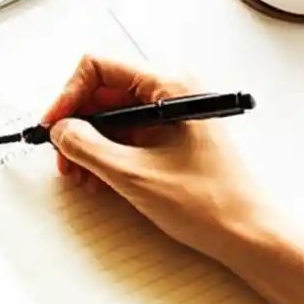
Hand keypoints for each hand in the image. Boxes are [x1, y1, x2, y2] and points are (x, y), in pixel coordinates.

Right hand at [41, 55, 272, 265]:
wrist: (250, 235)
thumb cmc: (209, 202)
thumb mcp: (133, 174)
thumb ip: (87, 146)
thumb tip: (60, 130)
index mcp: (169, 86)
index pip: (100, 68)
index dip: (68, 95)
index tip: (53, 126)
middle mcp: (171, 92)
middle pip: (103, 92)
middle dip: (76, 125)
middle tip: (61, 156)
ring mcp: (172, 115)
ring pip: (111, 116)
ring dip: (88, 143)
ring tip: (79, 175)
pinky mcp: (171, 137)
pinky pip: (127, 135)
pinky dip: (106, 154)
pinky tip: (98, 179)